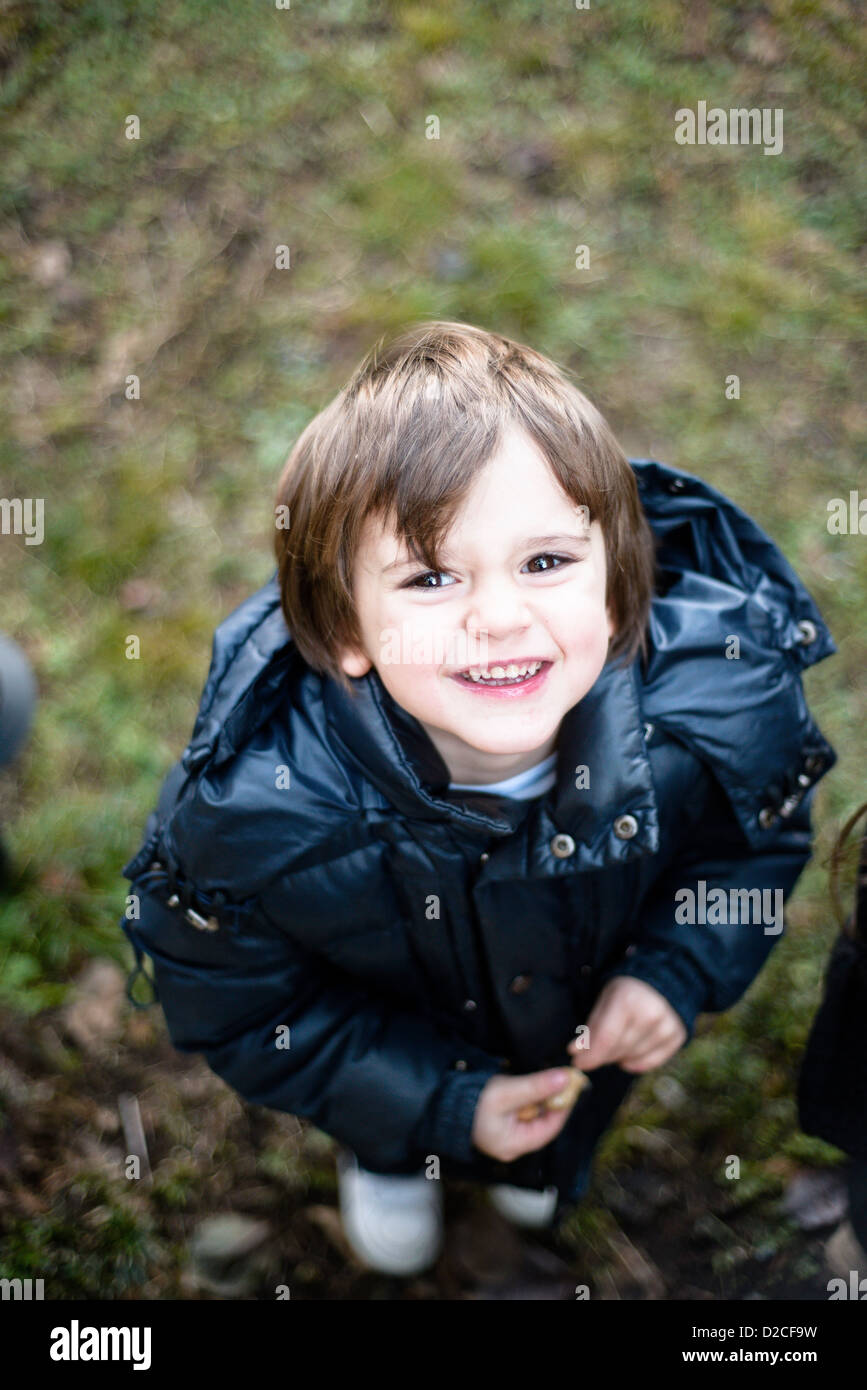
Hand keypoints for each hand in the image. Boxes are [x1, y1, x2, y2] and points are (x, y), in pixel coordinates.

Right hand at [471, 1068, 575, 1162]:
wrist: (443, 1099)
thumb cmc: (473, 1100)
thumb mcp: (506, 1092)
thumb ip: (536, 1086)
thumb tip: (565, 1079)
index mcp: (514, 1145)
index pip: (549, 1129)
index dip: (563, 1108)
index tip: (572, 1088)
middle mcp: (513, 1144)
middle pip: (543, 1123)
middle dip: (554, 1101)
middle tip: (565, 1080)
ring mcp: (507, 1134)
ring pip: (534, 1116)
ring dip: (543, 1097)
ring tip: (551, 1080)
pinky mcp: (503, 1122)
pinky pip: (524, 1111)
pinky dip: (532, 1098)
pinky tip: (534, 1085)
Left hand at [569, 976, 686, 1073]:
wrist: (663, 981)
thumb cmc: (627, 991)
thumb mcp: (605, 999)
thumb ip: (591, 1027)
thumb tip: (577, 1053)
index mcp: (628, 1000)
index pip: (606, 1038)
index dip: (590, 1055)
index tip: (578, 1062)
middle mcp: (651, 1014)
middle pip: (618, 1050)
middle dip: (600, 1054)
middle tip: (593, 1050)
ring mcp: (667, 1027)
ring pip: (632, 1059)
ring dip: (617, 1057)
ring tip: (614, 1043)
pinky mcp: (677, 1038)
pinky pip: (649, 1063)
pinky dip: (634, 1062)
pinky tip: (628, 1052)